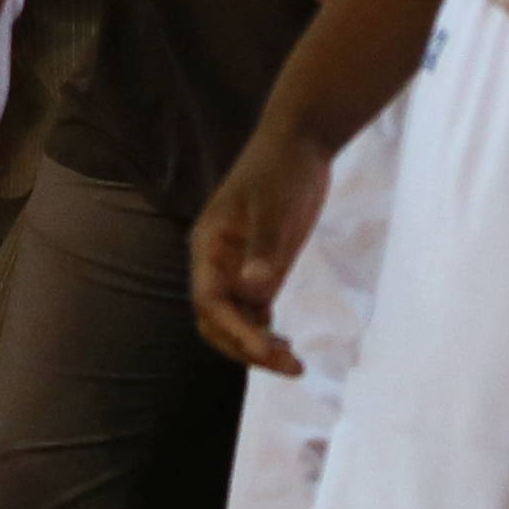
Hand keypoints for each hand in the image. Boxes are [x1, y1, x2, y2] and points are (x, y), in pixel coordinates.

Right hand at [188, 127, 335, 376]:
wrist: (300, 143)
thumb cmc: (282, 169)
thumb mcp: (274, 207)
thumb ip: (264, 248)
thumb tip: (253, 291)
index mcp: (209, 247)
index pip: (209, 302)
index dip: (234, 331)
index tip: (266, 351)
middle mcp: (217, 264)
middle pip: (217, 321)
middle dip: (245, 348)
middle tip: (289, 365)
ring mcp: (238, 268)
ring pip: (235, 321)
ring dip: (257, 346)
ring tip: (293, 364)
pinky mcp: (260, 268)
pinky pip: (253, 311)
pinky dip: (265, 332)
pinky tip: (287, 347)